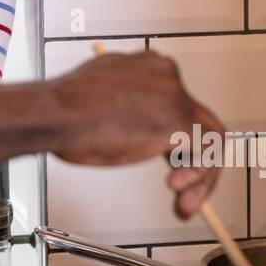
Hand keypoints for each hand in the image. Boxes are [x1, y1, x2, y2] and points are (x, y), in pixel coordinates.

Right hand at [49, 49, 224, 218]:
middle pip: (197, 118)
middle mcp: (165, 73)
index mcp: (146, 65)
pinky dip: (200, 177)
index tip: (165, 161)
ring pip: (209, 136)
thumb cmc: (63, 112)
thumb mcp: (100, 101)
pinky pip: (209, 151)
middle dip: (191, 158)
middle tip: (178, 186)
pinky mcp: (179, 119)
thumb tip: (133, 125)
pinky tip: (181, 193)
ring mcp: (175, 95)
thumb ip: (124, 106)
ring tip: (182, 200)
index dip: (172, 138)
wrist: (57, 114)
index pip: (174, 102)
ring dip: (200, 174)